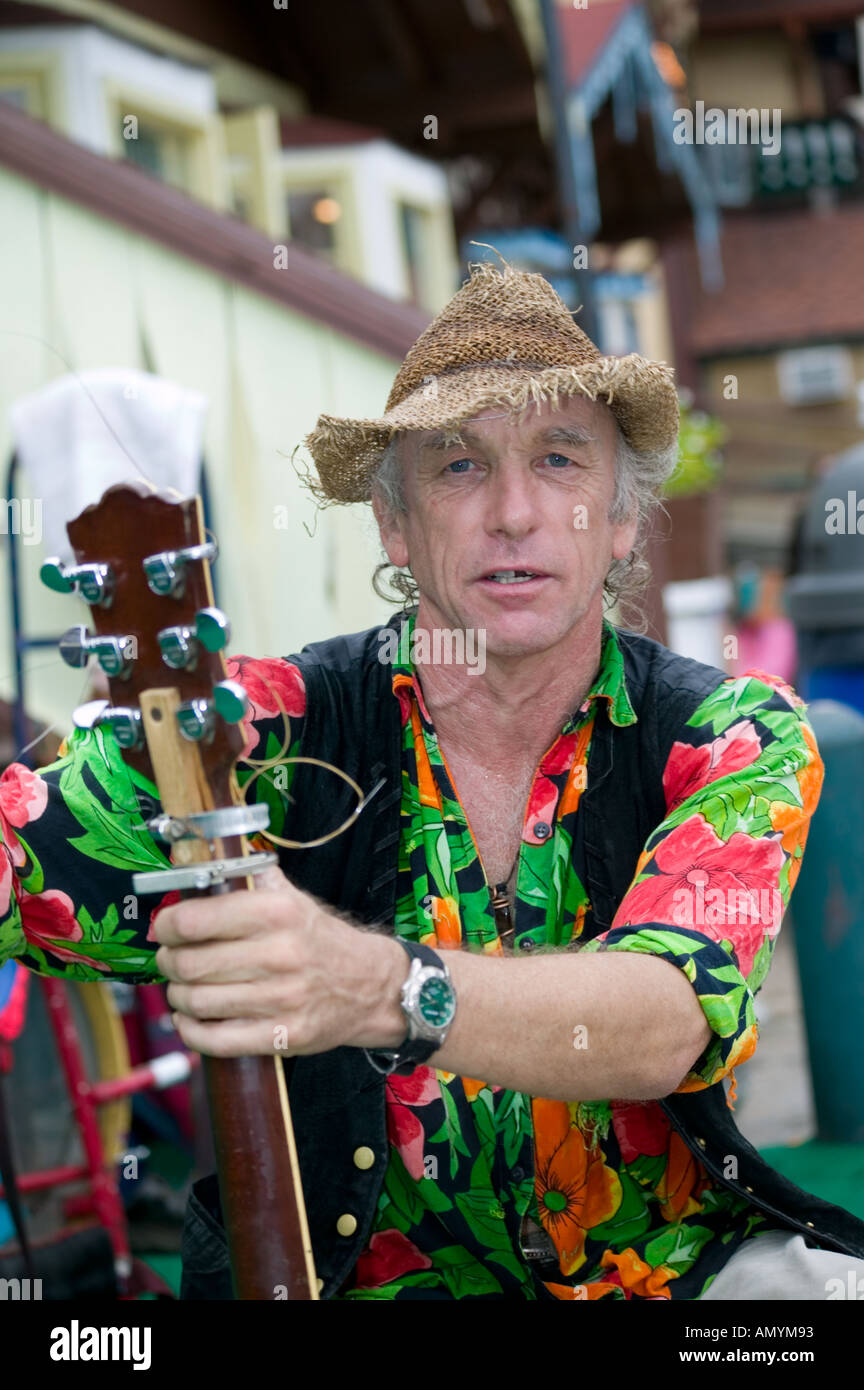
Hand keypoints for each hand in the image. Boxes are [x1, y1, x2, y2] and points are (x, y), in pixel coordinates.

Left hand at [151, 865, 406, 1056]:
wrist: (371, 985)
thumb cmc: (320, 939)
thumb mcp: (292, 898)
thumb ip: (247, 880)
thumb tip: (193, 862)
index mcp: (276, 912)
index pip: (195, 920)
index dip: (168, 926)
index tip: (166, 928)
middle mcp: (279, 954)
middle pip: (188, 964)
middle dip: (169, 962)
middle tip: (172, 959)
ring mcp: (281, 999)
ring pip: (196, 1002)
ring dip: (178, 996)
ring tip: (183, 987)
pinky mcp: (282, 1035)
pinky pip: (215, 1040)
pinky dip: (190, 1030)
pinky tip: (189, 1018)